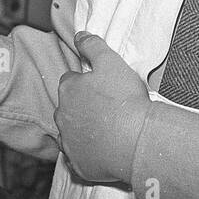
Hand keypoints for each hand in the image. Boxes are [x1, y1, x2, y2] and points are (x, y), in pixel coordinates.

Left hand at [54, 32, 150, 185]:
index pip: (70, 81)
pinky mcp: (78, 164)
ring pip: (70, 132)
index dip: (85, 83)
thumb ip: (93, 46)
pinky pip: (77, 157)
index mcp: (68, 90)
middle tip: (106, 109)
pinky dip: (86, 154)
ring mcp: (68, 142)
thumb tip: (79, 35)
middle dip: (81, 107)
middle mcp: (62, 116)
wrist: (136, 140)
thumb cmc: (125, 99)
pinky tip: (102, 150)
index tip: (101, 88)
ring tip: (106, 130)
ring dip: (82, 130)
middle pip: (67, 107)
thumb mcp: (112, 62)